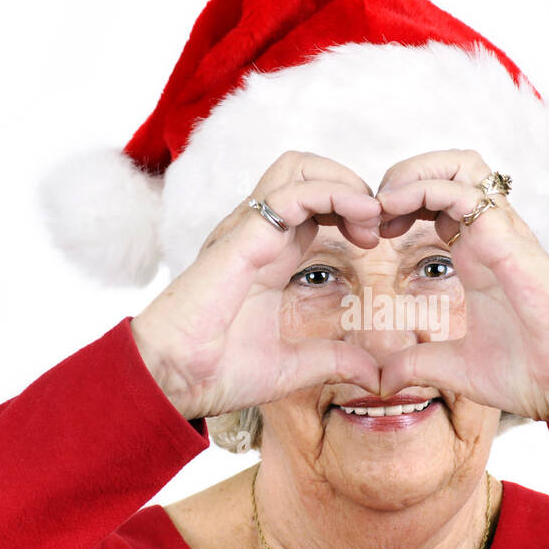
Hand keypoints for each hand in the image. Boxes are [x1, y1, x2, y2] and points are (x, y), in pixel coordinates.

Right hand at [131, 151, 383, 419]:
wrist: (171, 380)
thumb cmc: (213, 372)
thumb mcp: (292, 367)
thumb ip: (333, 361)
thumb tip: (372, 374)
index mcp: (268, 256)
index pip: (312, 204)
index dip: (350, 209)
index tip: (374, 242)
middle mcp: (256, 234)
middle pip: (305, 171)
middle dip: (351, 184)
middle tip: (376, 225)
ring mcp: (246, 231)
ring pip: (298, 168)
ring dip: (344, 181)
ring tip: (371, 216)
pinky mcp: (242, 238)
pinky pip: (292, 193)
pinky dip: (334, 192)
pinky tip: (362, 215)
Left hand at [373, 149, 548, 424]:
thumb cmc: (536, 372)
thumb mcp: (457, 368)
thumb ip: (418, 365)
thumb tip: (384, 379)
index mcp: (478, 256)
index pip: (439, 201)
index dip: (400, 206)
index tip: (371, 237)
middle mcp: (489, 235)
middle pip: (449, 168)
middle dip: (402, 178)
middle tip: (373, 214)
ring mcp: (501, 232)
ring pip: (459, 164)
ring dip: (413, 173)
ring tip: (384, 204)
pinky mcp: (507, 239)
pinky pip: (463, 191)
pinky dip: (423, 189)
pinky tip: (394, 211)